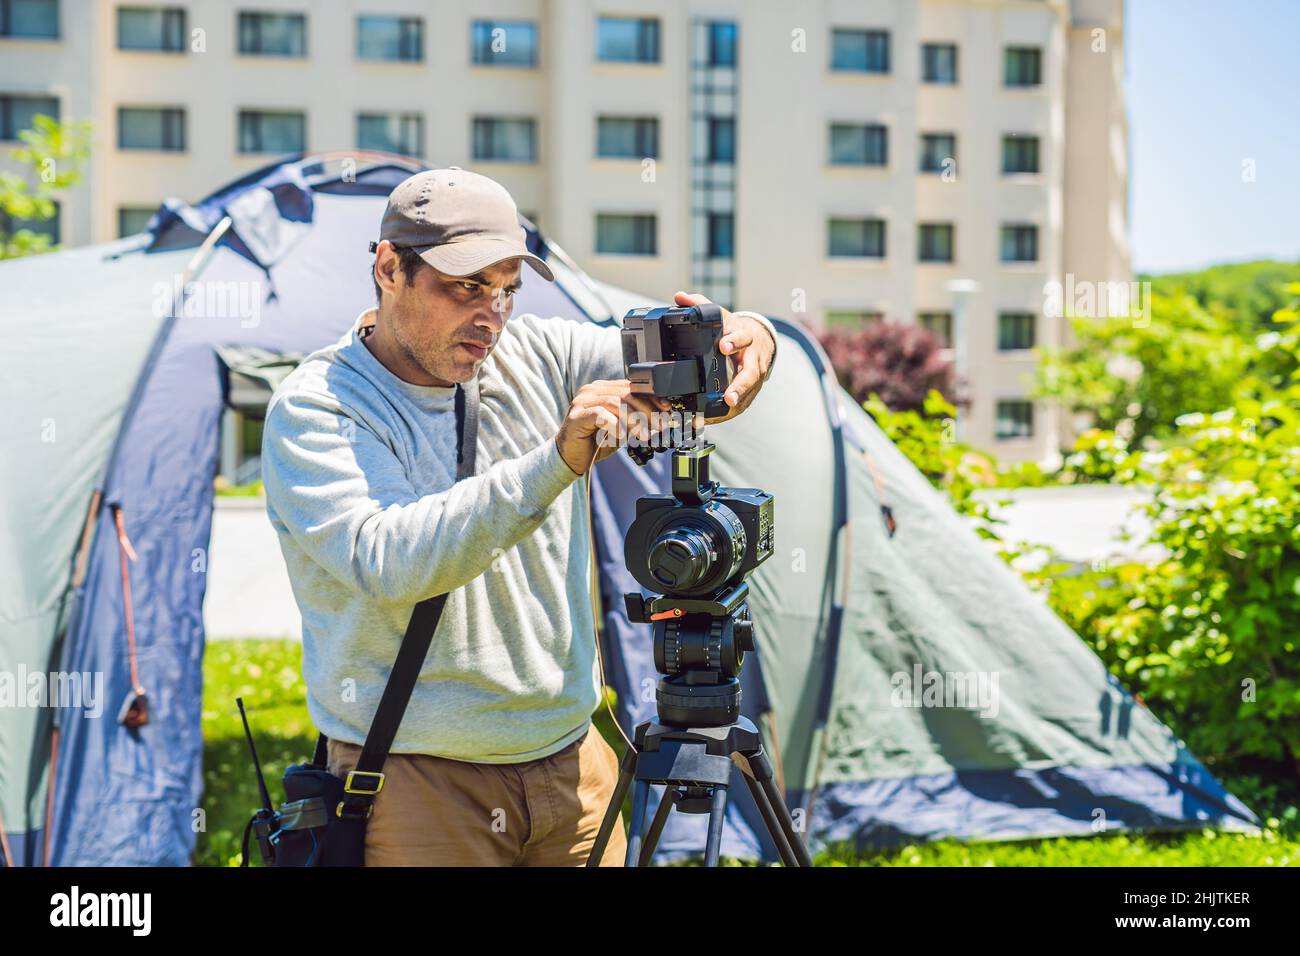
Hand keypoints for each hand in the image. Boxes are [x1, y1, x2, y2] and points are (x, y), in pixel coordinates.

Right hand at [556, 379, 668, 474]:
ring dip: (635, 420)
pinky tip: (621, 437)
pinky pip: (601, 415)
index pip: (631, 387)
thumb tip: (660, 418)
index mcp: (603, 389)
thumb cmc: (594, 442)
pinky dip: (615, 426)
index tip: (666, 410)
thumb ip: (636, 419)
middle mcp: (592, 391)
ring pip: (616, 403)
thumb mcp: (621, 429)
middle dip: (647, 410)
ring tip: (645, 435)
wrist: (570, 458)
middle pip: (626, 394)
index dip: (651, 398)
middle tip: (660, 426)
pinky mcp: (577, 416)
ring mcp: (582, 401)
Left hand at [671, 291, 774, 422]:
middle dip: (740, 384)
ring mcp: (755, 373)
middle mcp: (752, 356)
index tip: (723, 345)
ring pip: (750, 390)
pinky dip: (734, 410)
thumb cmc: (734, 329)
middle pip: (751, 371)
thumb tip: (680, 297)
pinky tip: (720, 418)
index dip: (733, 341)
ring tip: (726, 412)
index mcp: (742, 335)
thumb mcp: (720, 315)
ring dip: (739, 402)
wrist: (760, 339)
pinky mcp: (754, 387)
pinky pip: (746, 401)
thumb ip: (700, 305)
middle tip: (729, 397)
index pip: (740, 336)